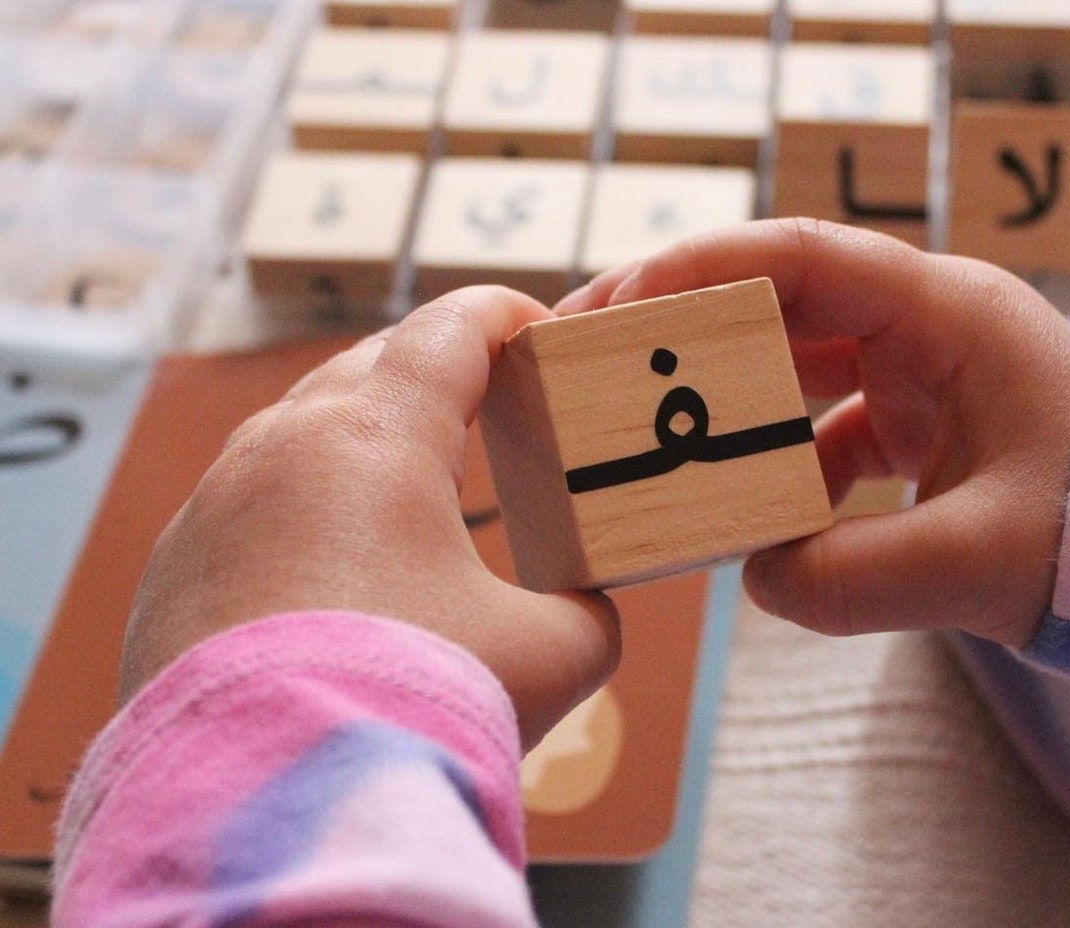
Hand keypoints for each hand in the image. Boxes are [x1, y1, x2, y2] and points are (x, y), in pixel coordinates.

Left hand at [121, 286, 620, 749]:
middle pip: (371, 366)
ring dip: (363, 432)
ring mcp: (219, 501)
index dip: (505, 315)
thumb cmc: (412, 704)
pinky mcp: (180, 562)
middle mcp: (285, 447)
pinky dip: (304, 500)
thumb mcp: (550, 655)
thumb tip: (585, 611)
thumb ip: (589, 615)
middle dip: (436, 370)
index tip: (537, 329)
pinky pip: (252, 496)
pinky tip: (330, 555)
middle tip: (486, 401)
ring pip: (302, 427)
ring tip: (411, 472)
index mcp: (377, 436)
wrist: (267, 807)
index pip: (450, 330)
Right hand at [557, 219, 1069, 646]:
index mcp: (946, 313)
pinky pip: (812, 423)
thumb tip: (755, 579)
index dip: (698, 272)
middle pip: (769, 296)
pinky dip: (768, 460)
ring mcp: (910, 370)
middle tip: (583, 354)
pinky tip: (743, 506)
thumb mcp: (988, 559)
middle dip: (674, 323)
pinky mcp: (907, 419)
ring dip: (712, 392)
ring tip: (636, 426)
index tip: (617, 312)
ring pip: (783, 359)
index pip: (800, 256)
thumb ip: (862, 577)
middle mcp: (919, 324)